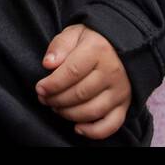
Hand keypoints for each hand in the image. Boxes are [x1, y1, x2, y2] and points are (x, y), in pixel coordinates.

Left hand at [35, 24, 132, 139]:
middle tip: (44, 98)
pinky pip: (111, 124)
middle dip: (56, 100)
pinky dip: (93, 131)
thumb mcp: (74, 32)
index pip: (72, 72)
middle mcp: (112, 71)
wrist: (123, 45)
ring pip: (92, 111)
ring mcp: (120, 90)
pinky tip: (77, 127)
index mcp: (98, 50)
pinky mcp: (125, 104)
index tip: (39, 88)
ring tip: (56, 108)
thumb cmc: (92, 40)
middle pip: (80, 94)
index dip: (52, 84)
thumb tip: (48, 64)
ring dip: (69, 114)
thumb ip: (60, 45)